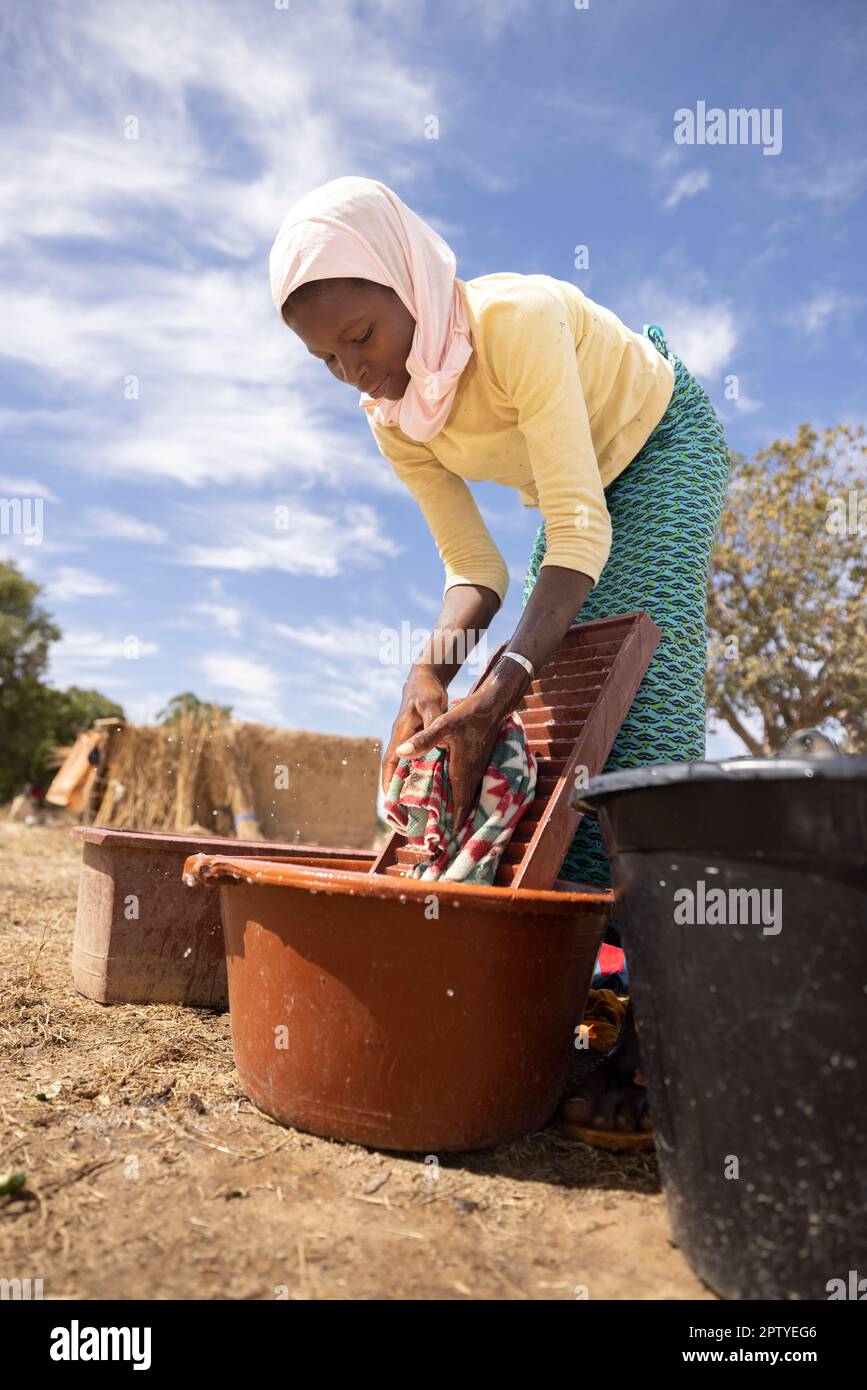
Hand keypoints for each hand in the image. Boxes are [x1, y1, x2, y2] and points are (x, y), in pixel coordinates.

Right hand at [381, 664, 448, 796]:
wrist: (425, 678)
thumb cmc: (428, 691)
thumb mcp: (431, 706)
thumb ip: (429, 725)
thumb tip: (418, 746)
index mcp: (401, 733)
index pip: (390, 763)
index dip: (389, 783)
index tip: (390, 803)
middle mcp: (400, 739)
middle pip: (394, 769)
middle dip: (395, 790)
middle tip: (402, 813)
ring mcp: (406, 739)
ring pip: (404, 766)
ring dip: (406, 784)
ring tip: (416, 806)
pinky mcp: (415, 738)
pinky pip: (414, 759)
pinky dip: (417, 773)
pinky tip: (428, 785)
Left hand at [394, 675, 519, 833]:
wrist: (491, 705)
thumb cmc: (467, 715)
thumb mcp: (443, 725)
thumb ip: (423, 740)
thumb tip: (400, 752)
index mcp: (463, 771)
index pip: (459, 804)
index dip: (453, 823)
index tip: (445, 841)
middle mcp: (473, 774)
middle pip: (464, 805)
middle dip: (454, 822)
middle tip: (441, 840)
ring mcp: (478, 769)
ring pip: (467, 796)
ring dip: (458, 811)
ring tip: (444, 826)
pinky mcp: (478, 763)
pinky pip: (469, 786)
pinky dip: (461, 797)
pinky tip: (451, 798)